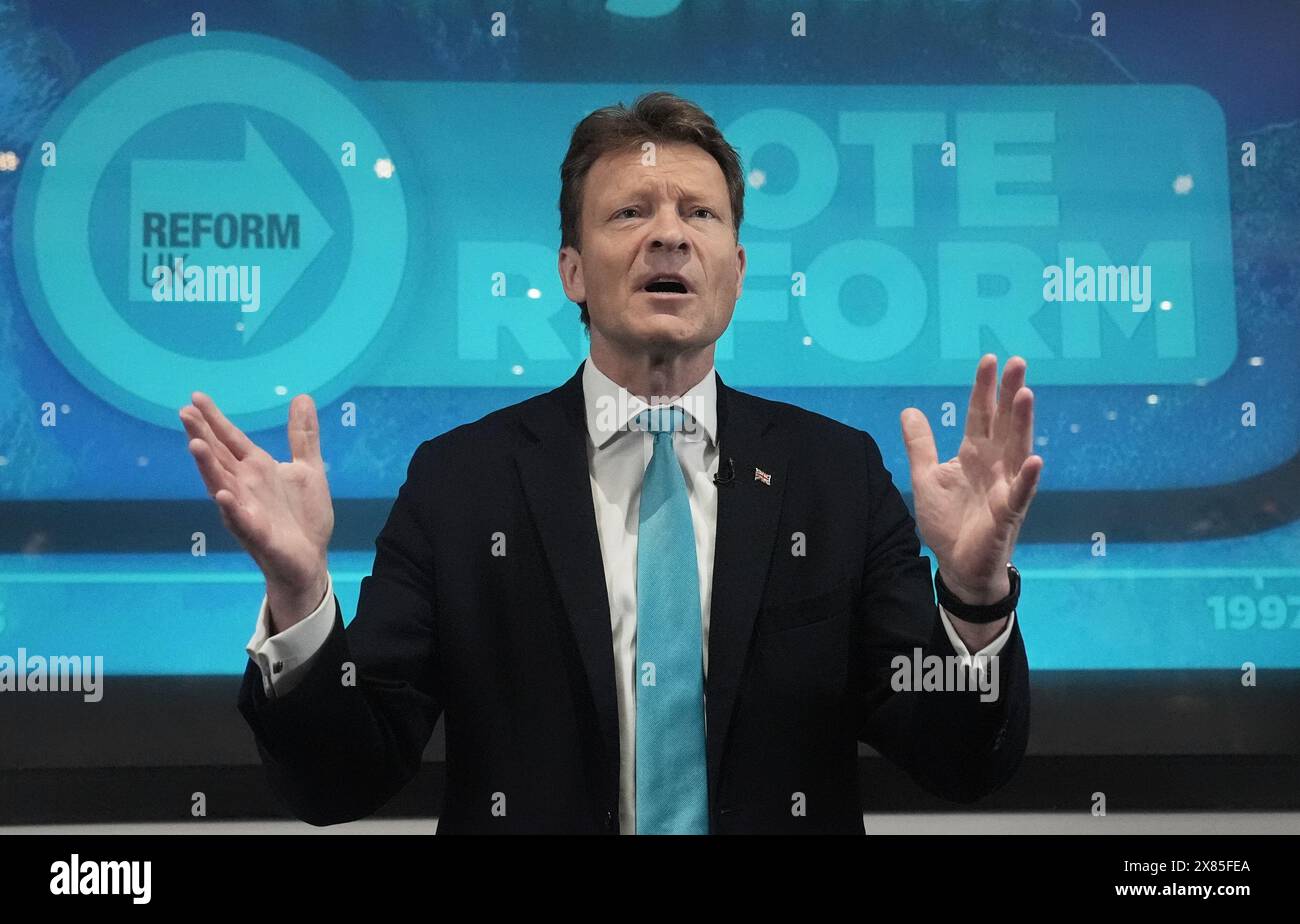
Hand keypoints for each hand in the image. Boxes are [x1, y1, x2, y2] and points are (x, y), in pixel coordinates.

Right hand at [179, 392, 333, 610]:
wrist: (310, 558)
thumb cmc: (303, 515)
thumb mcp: (309, 468)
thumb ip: (303, 435)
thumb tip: (302, 397)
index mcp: (256, 468)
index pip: (231, 439)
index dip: (215, 419)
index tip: (196, 397)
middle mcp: (244, 486)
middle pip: (218, 457)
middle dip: (202, 436)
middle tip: (184, 413)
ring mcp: (246, 509)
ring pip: (221, 484)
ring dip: (208, 466)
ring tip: (195, 444)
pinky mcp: (257, 533)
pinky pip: (240, 519)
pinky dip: (230, 507)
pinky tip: (222, 494)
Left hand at [900, 354, 1042, 602]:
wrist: (957, 565)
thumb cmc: (948, 522)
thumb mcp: (927, 478)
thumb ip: (921, 445)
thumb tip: (910, 410)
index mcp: (974, 455)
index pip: (980, 415)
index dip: (983, 388)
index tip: (989, 359)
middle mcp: (994, 465)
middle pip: (1003, 424)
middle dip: (1009, 394)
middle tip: (1017, 363)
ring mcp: (1004, 487)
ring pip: (1016, 450)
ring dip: (1022, 424)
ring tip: (1025, 395)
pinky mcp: (1008, 514)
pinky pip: (1020, 493)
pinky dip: (1027, 478)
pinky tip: (1036, 460)